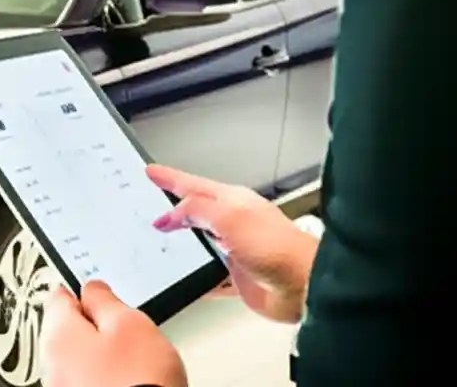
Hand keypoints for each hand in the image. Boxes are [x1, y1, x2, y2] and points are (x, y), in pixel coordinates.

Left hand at [40, 280, 187, 386]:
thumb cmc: (138, 383)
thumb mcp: (130, 324)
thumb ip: (105, 300)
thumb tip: (93, 289)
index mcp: (57, 336)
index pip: (59, 296)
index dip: (84, 291)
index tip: (102, 293)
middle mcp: (51, 365)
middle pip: (68, 331)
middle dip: (96, 328)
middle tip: (126, 331)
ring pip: (80, 360)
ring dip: (102, 356)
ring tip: (133, 362)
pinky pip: (89, 383)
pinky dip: (106, 380)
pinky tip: (128, 384)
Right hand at [147, 163, 318, 322]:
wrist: (306, 285)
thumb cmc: (279, 248)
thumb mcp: (230, 219)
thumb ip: (197, 211)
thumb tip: (169, 214)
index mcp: (232, 201)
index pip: (191, 185)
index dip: (169, 178)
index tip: (150, 171)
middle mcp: (233, 223)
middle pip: (194, 212)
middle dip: (172, 207)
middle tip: (151, 200)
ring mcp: (235, 250)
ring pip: (200, 242)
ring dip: (181, 241)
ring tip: (161, 237)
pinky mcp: (238, 277)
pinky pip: (209, 276)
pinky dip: (196, 276)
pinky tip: (187, 278)